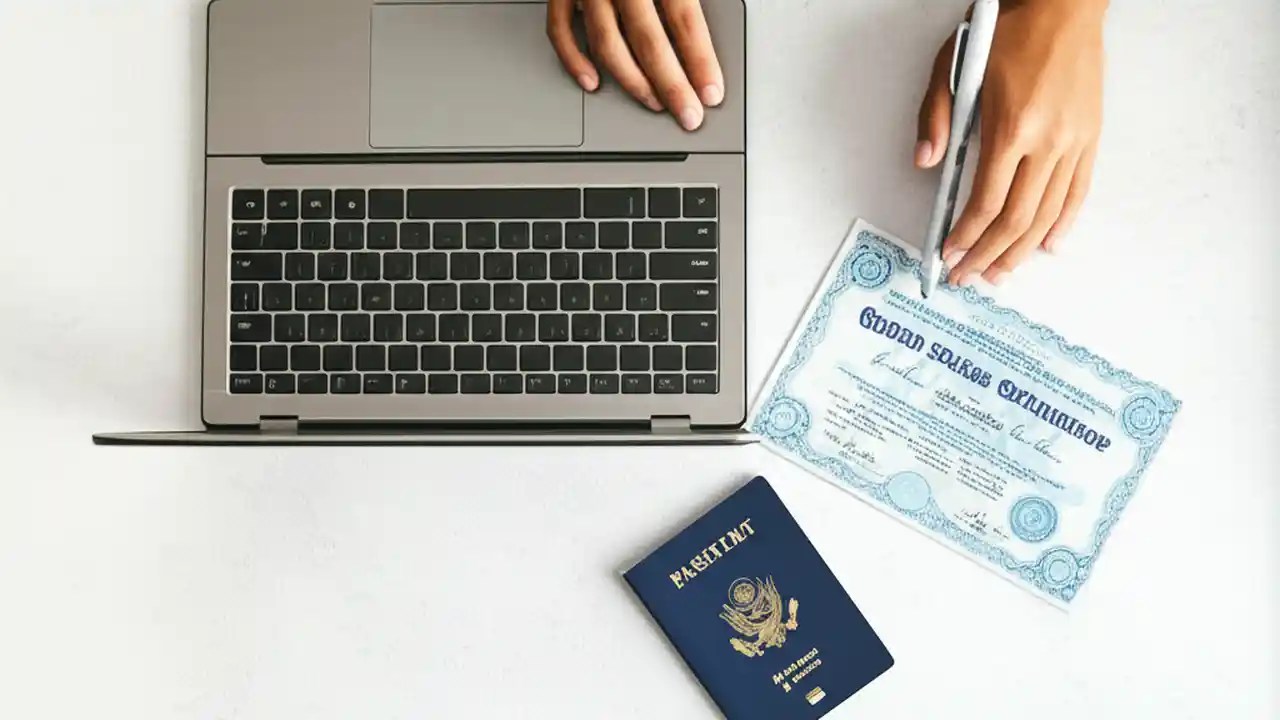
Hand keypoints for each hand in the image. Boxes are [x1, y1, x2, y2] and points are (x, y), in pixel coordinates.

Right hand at [546, 0, 724, 130]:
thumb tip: (706, 39)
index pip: (684, 20)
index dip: (700, 60)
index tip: (711, 93)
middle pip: (649, 40)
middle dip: (671, 85)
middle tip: (688, 116)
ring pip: (607, 43)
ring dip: (632, 80)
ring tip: (654, 103)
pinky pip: (561, 31)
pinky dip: (575, 60)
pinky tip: (593, 83)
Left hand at [916, 0, 1106, 285]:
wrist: (1062, 4)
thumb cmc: (1009, 30)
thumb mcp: (953, 65)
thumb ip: (935, 116)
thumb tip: (926, 162)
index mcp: (1012, 127)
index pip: (986, 203)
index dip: (966, 236)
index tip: (949, 254)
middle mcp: (1048, 141)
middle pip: (1016, 219)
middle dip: (989, 255)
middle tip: (969, 277)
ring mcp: (1074, 141)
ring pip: (1048, 213)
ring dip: (1022, 250)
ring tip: (1000, 274)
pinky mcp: (1091, 136)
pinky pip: (1079, 191)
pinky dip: (1062, 223)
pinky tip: (1047, 245)